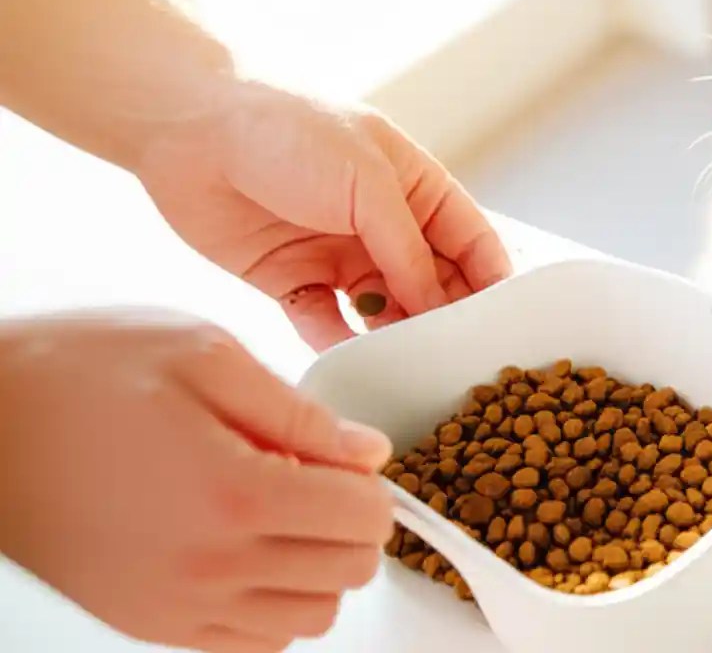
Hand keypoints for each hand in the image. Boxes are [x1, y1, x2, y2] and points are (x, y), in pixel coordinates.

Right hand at [0, 310, 393, 651]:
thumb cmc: (74, 376)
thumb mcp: (202, 354)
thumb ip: (299, 411)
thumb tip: (366, 452)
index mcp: (234, 492)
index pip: (363, 518)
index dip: (369, 482)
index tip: (345, 458)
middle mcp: (211, 566)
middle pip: (349, 573)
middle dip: (353, 523)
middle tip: (318, 480)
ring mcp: (178, 607)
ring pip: (310, 619)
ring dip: (318, 568)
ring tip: (280, 515)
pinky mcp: (149, 624)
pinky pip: (253, 642)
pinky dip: (272, 604)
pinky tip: (247, 552)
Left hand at [134, 80, 511, 351]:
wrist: (186, 125)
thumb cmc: (288, 129)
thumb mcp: (367, 182)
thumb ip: (406, 249)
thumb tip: (437, 307)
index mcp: (415, 187)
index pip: (472, 242)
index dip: (494, 283)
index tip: (507, 328)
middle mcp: (383, 225)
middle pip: (433, 284)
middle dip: (449, 321)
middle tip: (465, 365)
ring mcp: (339, 254)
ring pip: (384, 312)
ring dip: (399, 339)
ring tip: (416, 373)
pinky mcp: (291, 281)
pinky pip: (326, 325)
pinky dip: (342, 347)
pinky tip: (358, 367)